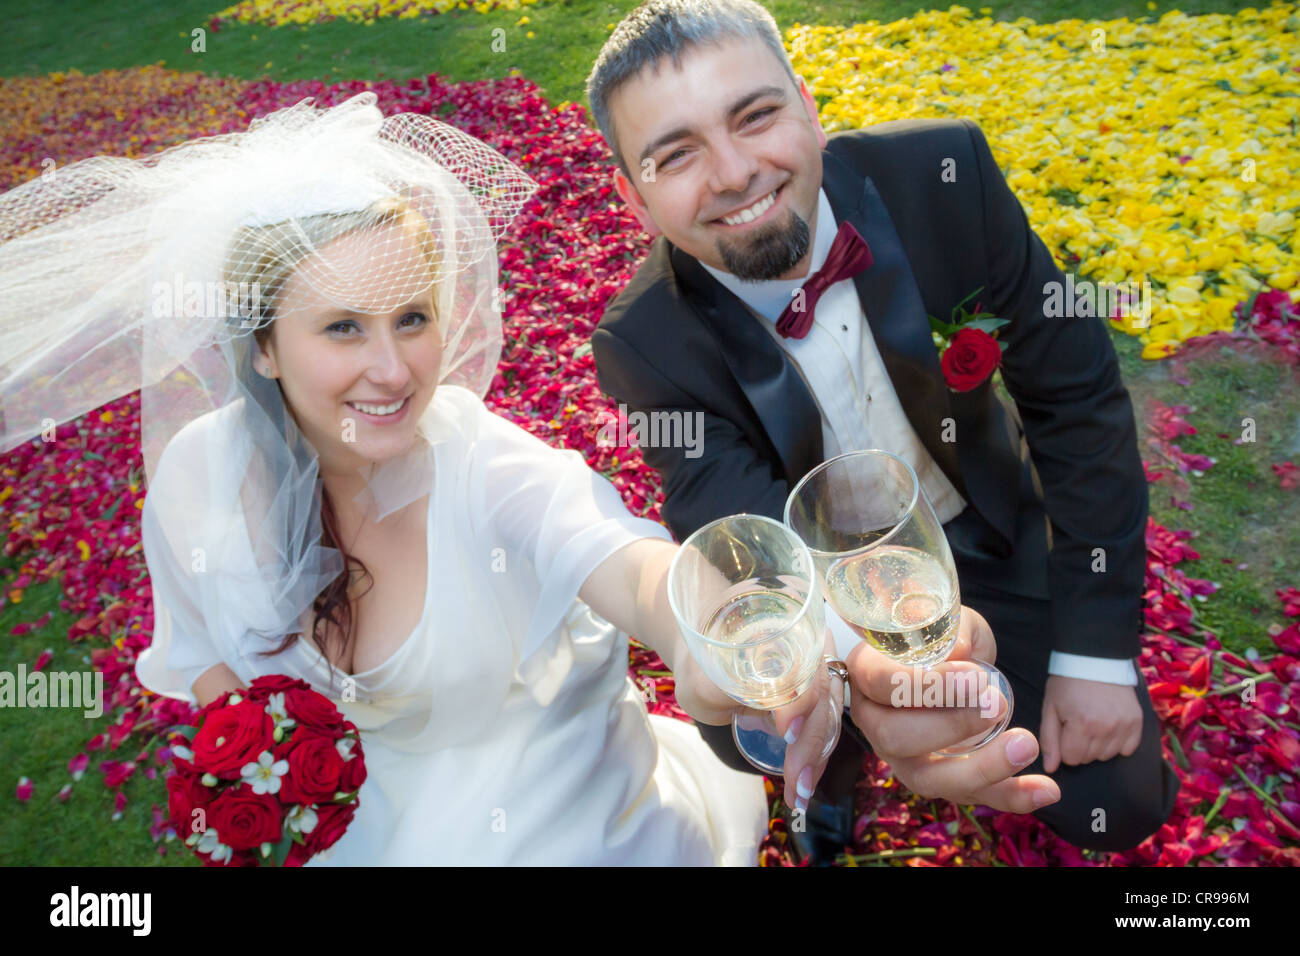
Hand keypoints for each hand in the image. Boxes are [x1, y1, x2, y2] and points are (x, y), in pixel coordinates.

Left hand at [672, 629, 842, 806]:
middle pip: (823, 695)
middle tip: (796, 783)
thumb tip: (758, 707)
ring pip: (829, 715)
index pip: (802, 663)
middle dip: (811, 744)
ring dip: (817, 756)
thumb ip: (725, 687)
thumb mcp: (703, 681)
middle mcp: (809, 643)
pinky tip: (805, 781)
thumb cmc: (700, 670)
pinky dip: (817, 755)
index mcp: (782, 629)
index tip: (787, 731)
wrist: (705, 662)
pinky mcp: (818, 695)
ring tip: (800, 791)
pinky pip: (825, 724)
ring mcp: (818, 669)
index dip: (799, 699)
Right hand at [845, 605, 1061, 813]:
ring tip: (1025, 745)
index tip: (973, 677)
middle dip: (950, 726)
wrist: (953, 662)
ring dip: (982, 767)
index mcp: (867, 674)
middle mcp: (876, 721)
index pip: (882, 685)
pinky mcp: (941, 780)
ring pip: (930, 779)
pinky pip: (973, 796)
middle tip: (996, 704)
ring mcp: (904, 757)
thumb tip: (959, 656)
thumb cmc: (941, 637)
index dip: (925, 685)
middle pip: (896, 738)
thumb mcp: (947, 620)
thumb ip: (950, 632)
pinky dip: (1012, 795)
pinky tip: (1047, 790)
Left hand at [1040, 675, 1142, 772]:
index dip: (1064, 746)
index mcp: (1081, 724)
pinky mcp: (1138, 722)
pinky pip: (1128, 749)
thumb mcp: (1050, 708)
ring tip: (1093, 722)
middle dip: (1079, 746)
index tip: (1065, 729)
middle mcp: (1106, 728)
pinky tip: (1109, 726)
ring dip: (1098, 745)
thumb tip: (1051, 768)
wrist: (1095, 659)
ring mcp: (1124, 725)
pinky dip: (1117, 743)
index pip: (1071, 759)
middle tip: (1078, 723)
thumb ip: (1049, 740)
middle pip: (1089, 759)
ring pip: (1107, 755)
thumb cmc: (1067, 683)